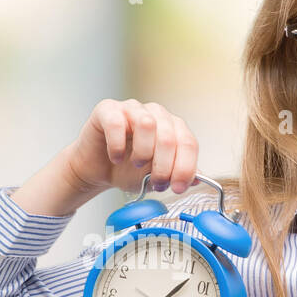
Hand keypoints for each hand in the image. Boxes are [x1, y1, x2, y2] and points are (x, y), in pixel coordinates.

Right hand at [66, 98, 200, 193]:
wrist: (96, 171)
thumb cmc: (127, 170)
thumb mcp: (157, 178)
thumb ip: (177, 175)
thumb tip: (199, 179)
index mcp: (172, 128)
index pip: (188, 143)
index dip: (186, 168)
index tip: (179, 188)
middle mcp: (155, 114)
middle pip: (170, 135)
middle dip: (165, 166)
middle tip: (156, 182)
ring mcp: (132, 109)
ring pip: (147, 124)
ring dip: (143, 151)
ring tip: (136, 164)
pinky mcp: (107, 110)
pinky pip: (116, 123)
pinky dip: (117, 145)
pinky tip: (116, 158)